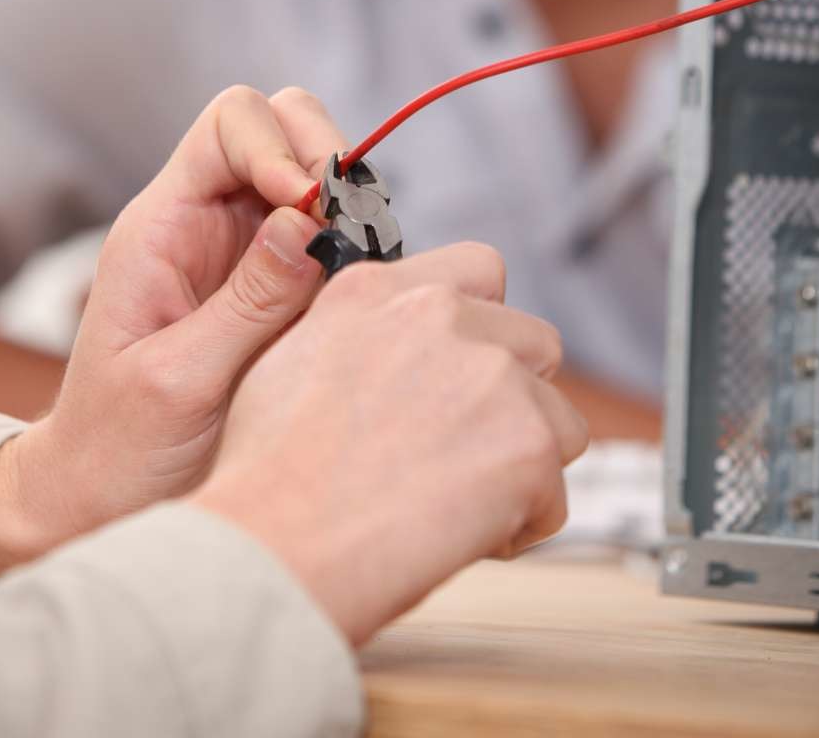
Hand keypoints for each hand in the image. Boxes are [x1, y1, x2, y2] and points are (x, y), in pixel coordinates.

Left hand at [0, 84, 343, 573]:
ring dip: (351, 205)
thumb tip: (306, 217)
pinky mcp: (282, 286)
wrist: (100, 502)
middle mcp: (208, 221)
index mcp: (162, 225)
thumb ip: (246, 302)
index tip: (310, 206)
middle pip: (282, 125)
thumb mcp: (178, 382)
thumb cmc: (119, 449)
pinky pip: (333, 235)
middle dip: (328, 158)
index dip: (278, 144)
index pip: (229, 123)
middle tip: (352, 228)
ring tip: (365, 269)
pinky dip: (359, 249)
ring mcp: (248, 249)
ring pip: (317, 175)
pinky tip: (366, 299)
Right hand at [191, 243, 588, 645]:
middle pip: (534, 343)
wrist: (272, 549)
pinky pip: (556, 494)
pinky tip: (459, 540)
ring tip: (455, 505)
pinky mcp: (527, 441)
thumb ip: (355, 331)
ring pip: (556, 419)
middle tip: (462, 452)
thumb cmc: (263, 480)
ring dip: (519, 460)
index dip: (480, 329)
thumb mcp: (284, 360)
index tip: (460, 375)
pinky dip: (521, 525)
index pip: (479, 269)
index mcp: (377, 289)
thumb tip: (394, 346)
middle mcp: (439, 313)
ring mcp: (491, 373)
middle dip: (513, 397)